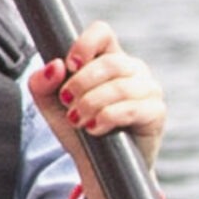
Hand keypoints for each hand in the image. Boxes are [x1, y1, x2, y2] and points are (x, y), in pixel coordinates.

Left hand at [31, 22, 165, 198]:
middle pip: (111, 62)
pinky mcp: (156, 112)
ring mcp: (148, 89)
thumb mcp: (51, 106)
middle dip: (82, 84)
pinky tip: (95, 128)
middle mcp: (132, 69)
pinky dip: (108, 118)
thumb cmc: (77, 127)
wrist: (98, 164)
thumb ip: (42, 84)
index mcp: (107, 58)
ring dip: (92, 104)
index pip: (103, 33)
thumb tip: (54, 66)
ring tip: (78, 120)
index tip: (70, 64)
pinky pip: (133, 108)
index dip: (85, 43)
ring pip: (121, 86)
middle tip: (68, 103)